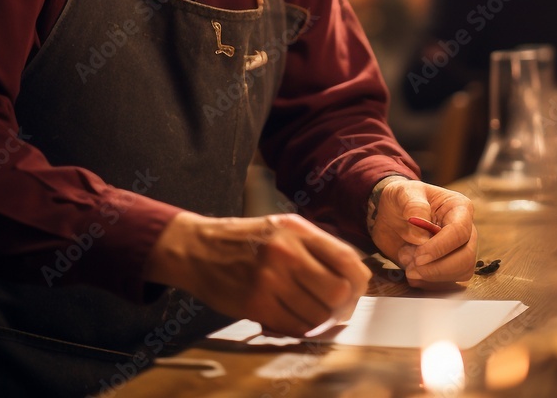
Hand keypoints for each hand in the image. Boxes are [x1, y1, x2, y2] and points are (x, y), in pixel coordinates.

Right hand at [145, 211, 369, 336]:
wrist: (197, 248)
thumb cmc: (244, 239)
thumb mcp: (281, 228)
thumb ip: (315, 245)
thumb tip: (352, 272)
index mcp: (296, 230)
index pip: (346, 258)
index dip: (359, 280)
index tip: (357, 290)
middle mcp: (286, 252)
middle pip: (337, 291)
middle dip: (341, 305)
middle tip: (335, 308)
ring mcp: (270, 279)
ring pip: (317, 314)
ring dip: (319, 319)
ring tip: (309, 311)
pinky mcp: (255, 304)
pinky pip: (294, 326)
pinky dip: (300, 328)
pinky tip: (293, 318)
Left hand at [367, 178, 476, 285]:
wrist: (391, 216)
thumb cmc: (401, 200)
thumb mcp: (402, 192)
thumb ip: (412, 203)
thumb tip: (421, 225)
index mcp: (459, 208)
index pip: (460, 232)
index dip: (440, 247)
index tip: (419, 256)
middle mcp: (465, 231)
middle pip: (466, 258)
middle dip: (437, 267)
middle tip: (412, 266)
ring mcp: (459, 251)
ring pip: (459, 274)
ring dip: (431, 276)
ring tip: (408, 263)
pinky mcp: (449, 267)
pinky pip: (447, 284)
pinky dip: (427, 283)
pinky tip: (410, 270)